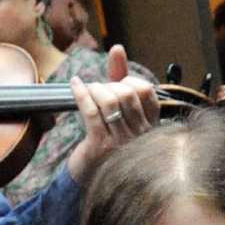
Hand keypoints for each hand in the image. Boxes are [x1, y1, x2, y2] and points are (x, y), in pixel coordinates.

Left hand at [67, 45, 158, 183]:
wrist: (86, 176)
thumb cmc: (104, 138)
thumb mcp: (117, 109)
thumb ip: (119, 77)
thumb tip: (117, 48)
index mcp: (149, 126)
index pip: (146, 91)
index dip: (129, 81)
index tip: (116, 85)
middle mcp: (138, 136)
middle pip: (127, 94)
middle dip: (110, 85)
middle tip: (98, 89)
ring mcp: (120, 143)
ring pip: (109, 102)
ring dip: (95, 89)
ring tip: (88, 89)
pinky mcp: (99, 147)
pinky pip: (91, 111)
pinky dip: (81, 93)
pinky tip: (75, 85)